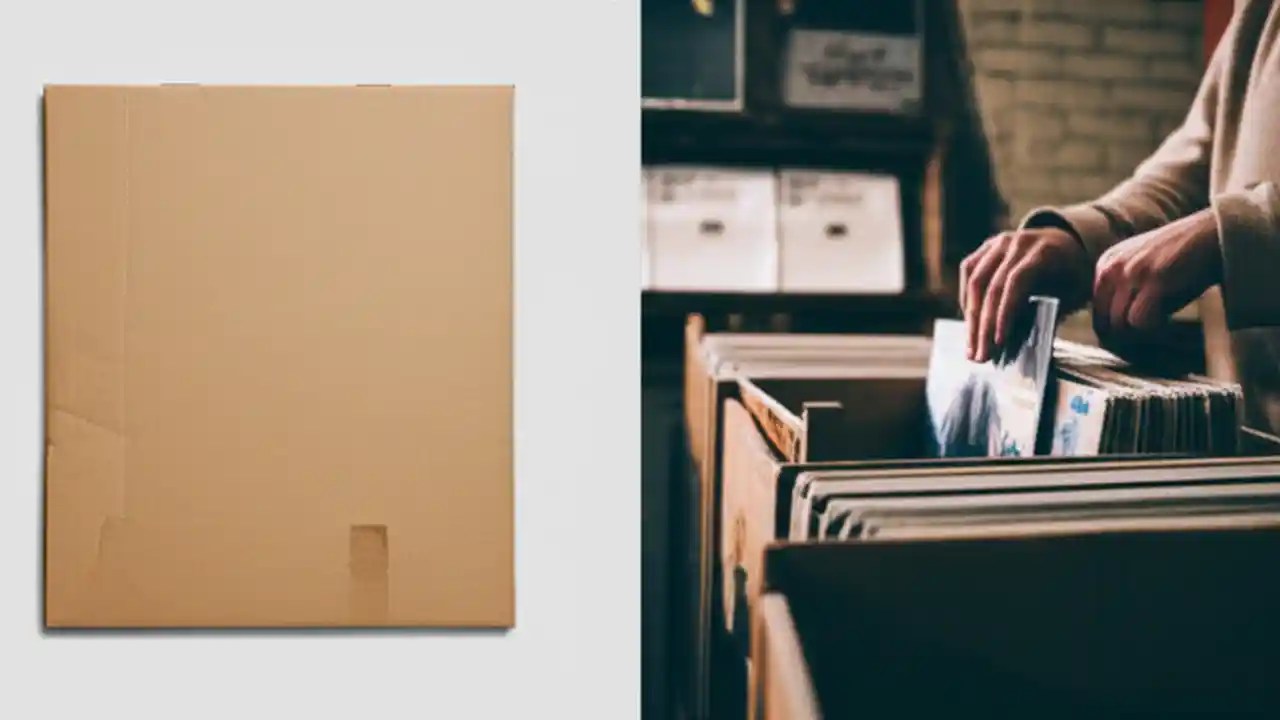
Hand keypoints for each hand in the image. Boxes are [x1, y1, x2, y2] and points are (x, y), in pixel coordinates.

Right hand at [959, 228, 1091, 361]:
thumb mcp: (1073, 293)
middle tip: (979, 356)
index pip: (1016, 283)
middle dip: (983, 326)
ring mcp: (999, 242)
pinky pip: (969, 273)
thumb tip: (1020, 343)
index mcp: (1044, 251)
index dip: (1004, 313)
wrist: (1066, 243)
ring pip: (975, 281)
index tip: (998, 343)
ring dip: (971, 319)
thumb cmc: (1072, 276)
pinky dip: (967, 299)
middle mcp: (1018, 243)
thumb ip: (1050, 312)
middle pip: (991, 286)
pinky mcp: (986, 248)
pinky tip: (971, 323)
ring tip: (972, 347)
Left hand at [1092, 208, 1221, 352]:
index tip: (1138, 344)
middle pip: (1105, 324)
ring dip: (1143, 337)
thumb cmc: (1184, 262)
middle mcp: (1112, 267)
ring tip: (1163, 330)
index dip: (1116, 335)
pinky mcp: (1154, 279)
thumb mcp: (1143, 275)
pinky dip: (1156, 330)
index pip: (1097, 315)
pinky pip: (1141, 322)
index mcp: (1105, 266)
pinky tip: (1171, 323)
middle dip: (1127, 341)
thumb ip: (1124, 297)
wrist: (1215, 235)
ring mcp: (1131, 272)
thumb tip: (1115, 338)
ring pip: (1121, 326)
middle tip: (1151, 345)